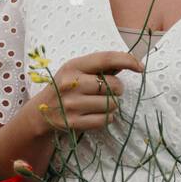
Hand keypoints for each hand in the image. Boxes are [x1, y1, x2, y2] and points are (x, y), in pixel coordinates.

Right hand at [26, 50, 144, 134]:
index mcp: (73, 66)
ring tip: (98, 103)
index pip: (106, 59)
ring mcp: (71, 104)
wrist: (41, 112)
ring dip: (112, 104)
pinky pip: (106, 119)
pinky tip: (96, 113)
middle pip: (114, 85)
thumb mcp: (77, 70)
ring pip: (112, 104)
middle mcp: (70, 83)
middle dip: (117, 89)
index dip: (127, 60)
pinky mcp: (73, 122)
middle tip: (105, 91)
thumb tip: (132, 62)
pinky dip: (107, 117)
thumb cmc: (67, 87)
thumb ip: (101, 66)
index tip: (140, 67)